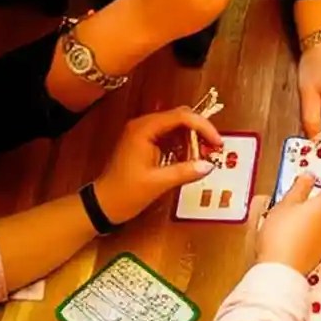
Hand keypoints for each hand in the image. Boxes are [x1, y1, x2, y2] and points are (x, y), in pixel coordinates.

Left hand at [93, 108, 222, 223]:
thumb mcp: (158, 183)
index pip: (181, 117)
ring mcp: (144, 133)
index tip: (217, 143)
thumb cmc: (126, 192)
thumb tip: (209, 165)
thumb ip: (185, 172)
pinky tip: (191, 160)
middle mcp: (144, 125)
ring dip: (193, 139)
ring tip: (205, 156)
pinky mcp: (146, 143)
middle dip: (200, 131)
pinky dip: (184, 146)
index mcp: (144, 129)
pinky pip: (170, 137)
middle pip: (180, 117)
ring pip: (177, 127)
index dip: (203, 127)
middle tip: (214, 149)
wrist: (103, 204)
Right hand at [256, 167, 320, 272]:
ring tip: (293, 213)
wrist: (282, 270)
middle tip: (305, 192)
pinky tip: (295, 229)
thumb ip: (300, 188)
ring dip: (315, 212)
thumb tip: (308, 178)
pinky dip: (312, 227)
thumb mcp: (286, 204)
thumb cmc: (282, 235)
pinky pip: (320, 231)